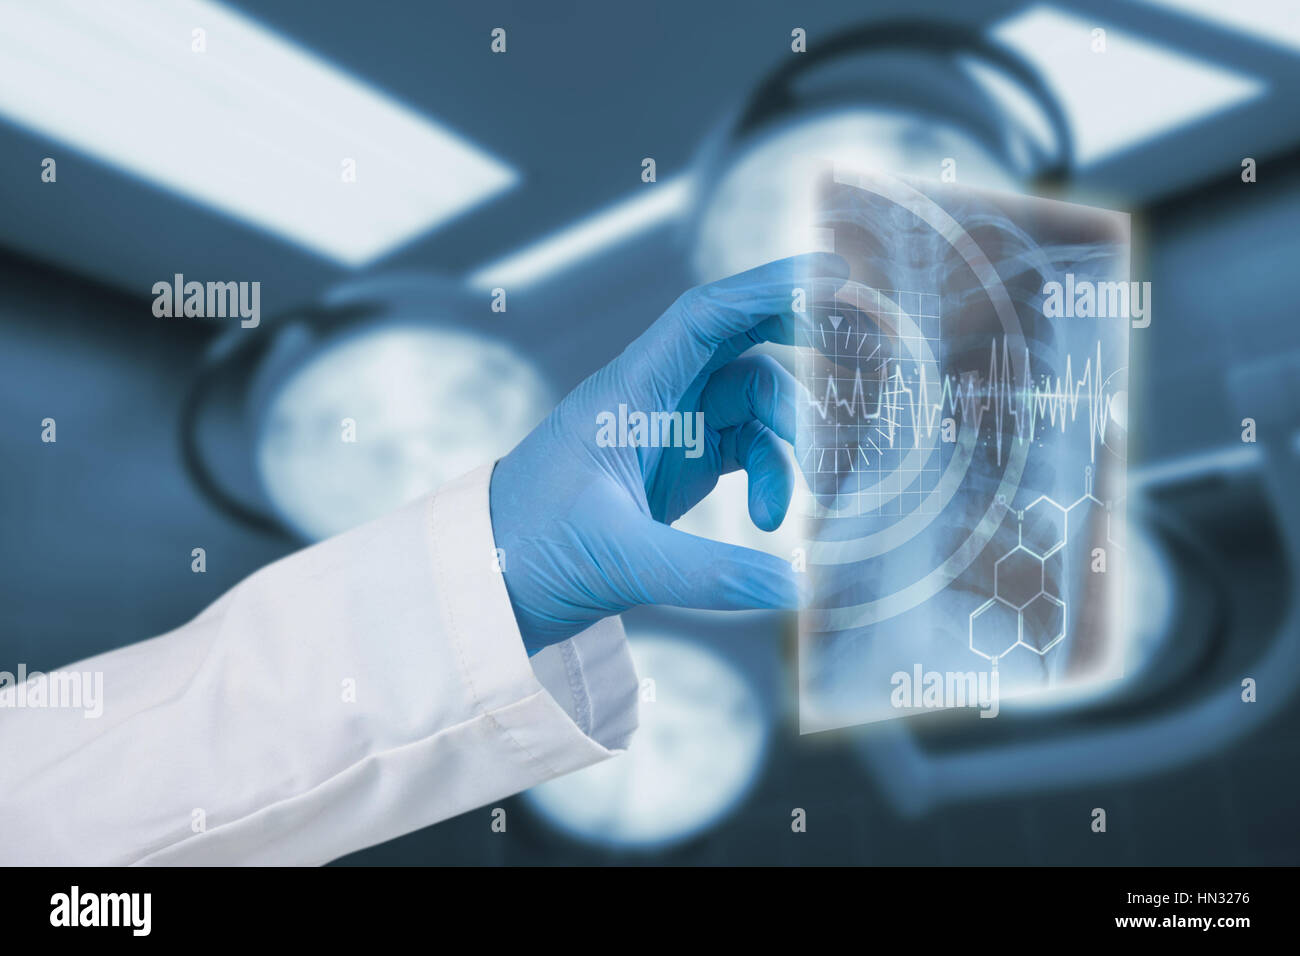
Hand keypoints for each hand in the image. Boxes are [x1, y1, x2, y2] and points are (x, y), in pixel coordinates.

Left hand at [489, 253, 848, 653]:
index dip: (769, 286)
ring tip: (808, 501)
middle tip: (861, 359)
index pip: (705, 315)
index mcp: (629, 390)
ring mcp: (668, 428)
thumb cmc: (533, 549)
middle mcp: (653, 395)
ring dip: (792, 441)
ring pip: (754, 401)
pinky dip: (773, 477)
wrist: (493, 579)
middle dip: (802, 345)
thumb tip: (792, 589)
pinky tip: (770, 524)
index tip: (833, 274)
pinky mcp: (678, 464)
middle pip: (742, 341)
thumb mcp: (619, 559)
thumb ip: (706, 575)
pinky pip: (747, 448)